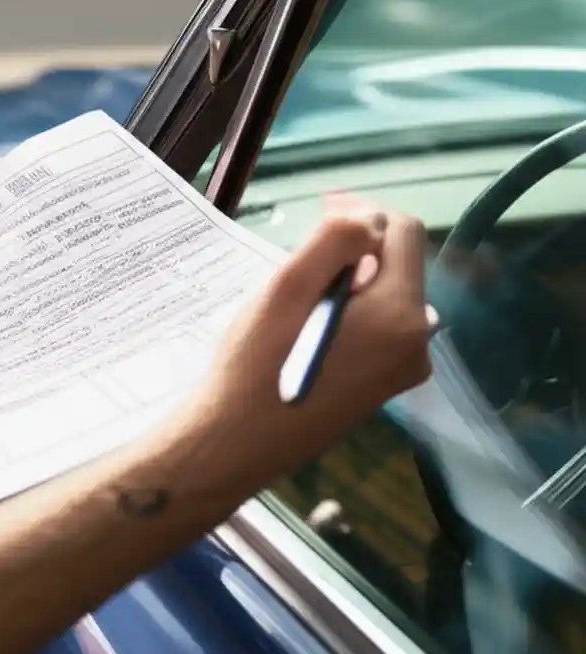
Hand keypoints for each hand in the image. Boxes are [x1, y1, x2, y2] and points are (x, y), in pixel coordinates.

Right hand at [191, 203, 432, 484]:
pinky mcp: (382, 388)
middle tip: (297, 261)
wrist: (236, 443)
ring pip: (385, 296)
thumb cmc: (254, 365)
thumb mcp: (287, 289)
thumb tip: (368, 216)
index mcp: (401, 314)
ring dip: (348, 281)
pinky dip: (348, 313)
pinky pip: (377, 329)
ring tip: (298, 299)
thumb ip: (335, 240)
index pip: (402, 231)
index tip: (317, 210)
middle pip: (398, 265)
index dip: (360, 210)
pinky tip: (305, 330)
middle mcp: (417, 343)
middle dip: (353, 250)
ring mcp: (402, 371)